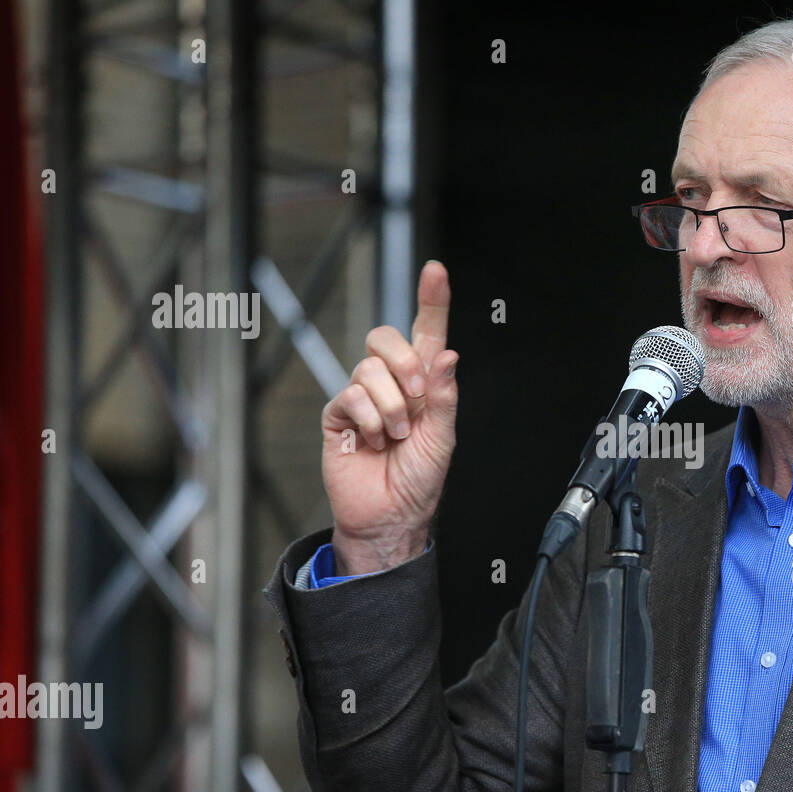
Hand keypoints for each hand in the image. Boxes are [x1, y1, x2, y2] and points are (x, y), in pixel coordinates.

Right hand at [321, 261, 458, 574]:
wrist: (389, 515)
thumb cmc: (419, 480)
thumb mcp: (444, 440)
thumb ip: (446, 398)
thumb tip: (449, 357)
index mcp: (425, 384)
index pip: (427, 333)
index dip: (431, 301)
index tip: (435, 271)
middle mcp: (392, 384)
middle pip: (385, 338)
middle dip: (405, 361)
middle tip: (418, 395)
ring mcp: (362, 397)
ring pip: (369, 369)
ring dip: (391, 405)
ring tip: (397, 436)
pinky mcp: (338, 414)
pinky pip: (349, 394)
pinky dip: (369, 418)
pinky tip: (375, 441)